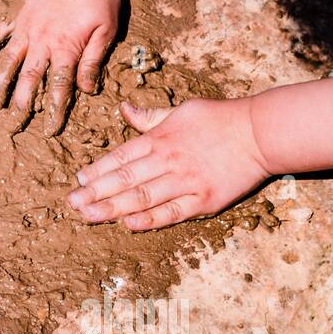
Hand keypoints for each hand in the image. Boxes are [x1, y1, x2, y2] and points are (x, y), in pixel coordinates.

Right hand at [0, 0, 119, 133]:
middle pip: (30, 81)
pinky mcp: (15, 15)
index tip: (48, 131)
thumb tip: (87, 90)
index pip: (60, 87)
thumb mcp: (106, 30)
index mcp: (66, 49)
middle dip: (21, 106)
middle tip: (13, 127)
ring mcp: (25, 29)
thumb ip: (93, 61)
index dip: (54, 111)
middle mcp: (42, 43)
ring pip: (8, 63)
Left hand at [67, 98, 271, 230]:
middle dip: (95, 192)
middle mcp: (167, 160)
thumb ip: (151, 116)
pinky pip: (172, 212)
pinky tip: (128, 225)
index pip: (121, 157)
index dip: (98, 170)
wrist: (260, 132)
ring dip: (112, 207)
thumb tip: (124, 108)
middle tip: (72, 204)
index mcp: (159, 138)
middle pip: (124, 179)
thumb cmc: (219, 119)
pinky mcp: (204, 199)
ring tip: (88, 216)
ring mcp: (185, 181)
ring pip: (142, 197)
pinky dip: (150, 219)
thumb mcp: (181, 110)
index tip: (79, 180)